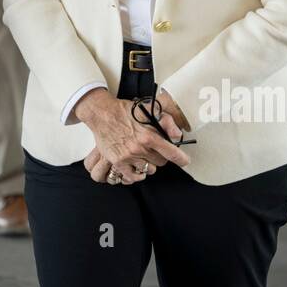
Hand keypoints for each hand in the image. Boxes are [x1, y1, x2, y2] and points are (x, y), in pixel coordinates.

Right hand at [75, 89, 189, 183]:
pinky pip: (133, 176)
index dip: (181, 158)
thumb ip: (167, 121)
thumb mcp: (149, 110)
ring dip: (149, 164)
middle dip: (161, 156)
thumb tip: (177, 135)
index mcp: (149, 135)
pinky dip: (138, 175)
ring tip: (145, 156)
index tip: (184, 160)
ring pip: (148, 169)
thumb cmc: (125, 111)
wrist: (102, 114)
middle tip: (156, 150)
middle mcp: (139, 148)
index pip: (171, 152)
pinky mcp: (118, 161)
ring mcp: (128, 156)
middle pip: (161, 162)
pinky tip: (138, 168)